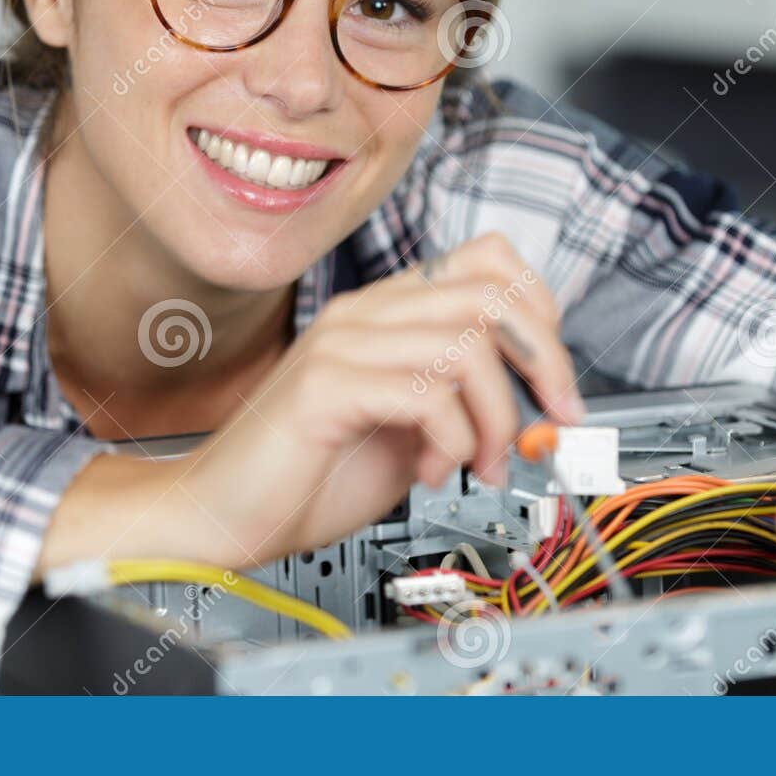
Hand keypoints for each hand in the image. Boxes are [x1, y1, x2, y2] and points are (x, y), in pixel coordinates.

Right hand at [39, 233, 583, 574]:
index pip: (487, 260)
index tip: (552, 379)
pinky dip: (451, 441)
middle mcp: (365, 314)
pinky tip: (430, 472)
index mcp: (386, 313)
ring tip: (479, 463)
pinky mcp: (324, 386)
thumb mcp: (410, 436)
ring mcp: (341, 343)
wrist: (223, 515)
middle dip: (544, 362)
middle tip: (551, 422)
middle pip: (491, 294)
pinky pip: (424, 392)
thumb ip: (462, 407)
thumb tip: (538, 409)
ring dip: (496, 417)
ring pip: (466, 343)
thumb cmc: (306, 476)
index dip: (537, 311)